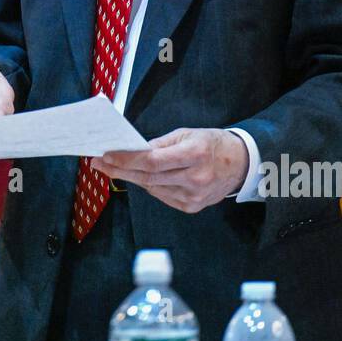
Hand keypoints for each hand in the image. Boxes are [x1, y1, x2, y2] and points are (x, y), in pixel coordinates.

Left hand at [92, 127, 249, 213]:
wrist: (241, 164)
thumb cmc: (212, 144)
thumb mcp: (188, 133)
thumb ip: (160, 143)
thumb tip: (133, 150)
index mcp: (195, 154)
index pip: (153, 160)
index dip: (127, 160)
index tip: (106, 155)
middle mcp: (195, 178)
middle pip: (149, 177)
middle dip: (120, 170)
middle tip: (100, 163)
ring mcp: (194, 196)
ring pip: (153, 188)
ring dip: (132, 178)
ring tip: (114, 167)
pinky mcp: (192, 207)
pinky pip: (162, 196)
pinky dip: (150, 186)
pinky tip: (142, 177)